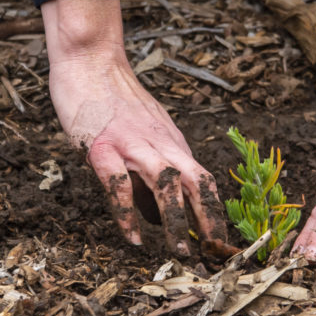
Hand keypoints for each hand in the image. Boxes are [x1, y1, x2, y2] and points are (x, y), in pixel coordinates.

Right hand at [42, 0, 227, 255]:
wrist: (90, 60)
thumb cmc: (114, 101)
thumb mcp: (146, 135)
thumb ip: (155, 172)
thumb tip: (162, 218)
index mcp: (172, 144)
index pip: (204, 181)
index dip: (217, 213)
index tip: (225, 244)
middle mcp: (160, 144)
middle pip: (195, 183)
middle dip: (209, 221)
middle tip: (216, 255)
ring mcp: (132, 144)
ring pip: (165, 184)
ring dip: (176, 221)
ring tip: (181, 253)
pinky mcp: (102, 146)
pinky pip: (118, 184)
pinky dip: (127, 213)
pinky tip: (132, 237)